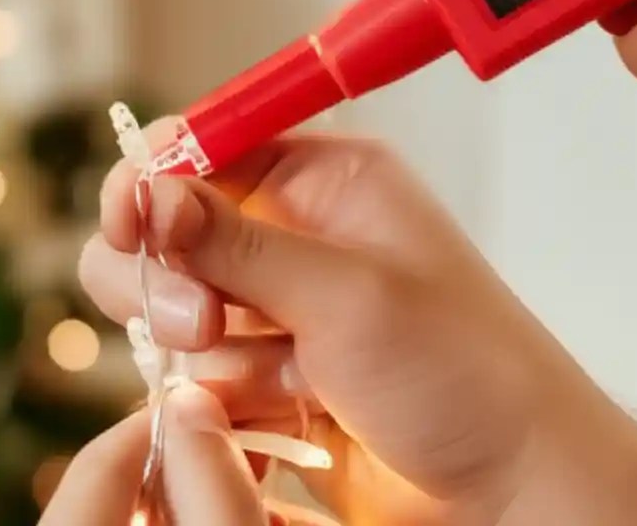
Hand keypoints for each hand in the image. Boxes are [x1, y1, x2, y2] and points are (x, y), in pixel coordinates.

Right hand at [80, 130, 636, 524]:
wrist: (511, 489)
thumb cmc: (466, 375)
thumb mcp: (347, 296)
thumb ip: (234, 243)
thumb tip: (147, 192)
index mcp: (327, 182)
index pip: (206, 147)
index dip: (152, 177)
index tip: (125, 220)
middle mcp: (295, 235)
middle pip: (166, 228)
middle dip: (165, 276)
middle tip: (201, 322)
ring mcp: (277, 309)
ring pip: (171, 305)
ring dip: (203, 348)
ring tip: (273, 383)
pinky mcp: (266, 375)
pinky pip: (196, 372)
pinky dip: (218, 397)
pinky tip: (283, 416)